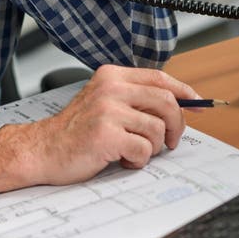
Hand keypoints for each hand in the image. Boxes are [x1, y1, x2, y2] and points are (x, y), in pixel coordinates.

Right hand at [0, 64, 201, 191]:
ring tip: (130, 151)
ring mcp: (107, 110)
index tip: (195, 104)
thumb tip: (177, 105)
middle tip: (170, 141)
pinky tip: (120, 159)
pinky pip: (143, 150)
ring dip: (150, 148)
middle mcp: (110, 88)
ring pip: (157, 129)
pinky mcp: (106, 135)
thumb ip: (133, 98)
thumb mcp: (103, 102)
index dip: (183, 92)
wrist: (43, 149)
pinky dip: (137, 160)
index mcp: (110, 76)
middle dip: (176, 125)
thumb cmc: (75, 131)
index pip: (159, 78)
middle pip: (166, 101)